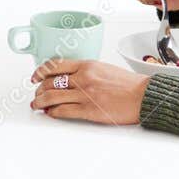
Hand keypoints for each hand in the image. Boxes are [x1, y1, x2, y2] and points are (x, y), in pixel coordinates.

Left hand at [30, 58, 148, 124]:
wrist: (143, 96)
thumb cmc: (129, 84)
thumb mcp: (104, 69)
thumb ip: (87, 72)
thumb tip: (72, 78)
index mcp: (87, 65)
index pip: (55, 65)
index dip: (40, 71)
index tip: (35, 77)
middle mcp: (83, 78)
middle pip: (50, 82)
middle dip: (38, 90)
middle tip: (36, 95)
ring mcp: (85, 94)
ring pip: (52, 97)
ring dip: (40, 102)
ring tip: (37, 105)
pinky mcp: (89, 110)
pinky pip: (63, 111)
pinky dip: (53, 112)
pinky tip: (50, 113)